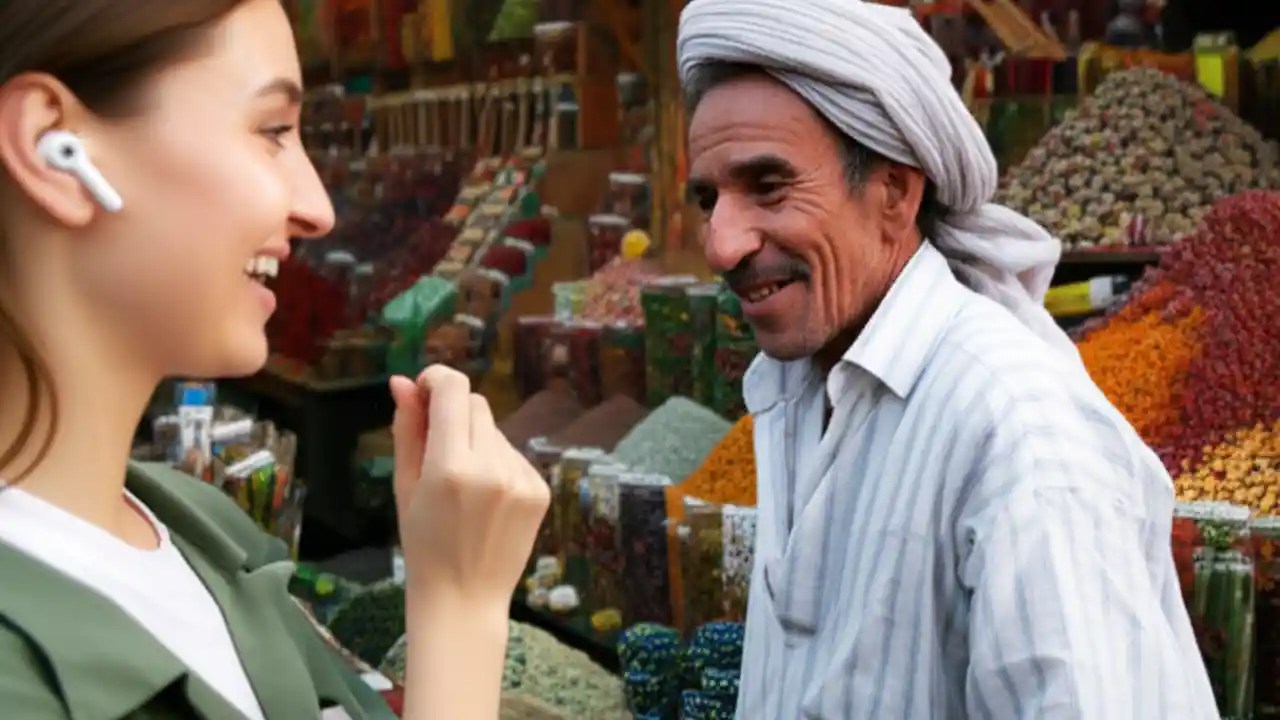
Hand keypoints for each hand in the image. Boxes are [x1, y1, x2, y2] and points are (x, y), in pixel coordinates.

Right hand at [389, 365, 549, 610]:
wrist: (464, 598)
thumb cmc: (423, 544)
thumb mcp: (405, 486)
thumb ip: (406, 429)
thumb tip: (402, 382)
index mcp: (450, 467)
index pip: (453, 390)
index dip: (435, 379)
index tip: (423, 389)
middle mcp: (491, 468)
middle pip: (476, 405)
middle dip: (454, 415)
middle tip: (437, 450)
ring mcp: (521, 479)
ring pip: (495, 431)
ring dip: (476, 443)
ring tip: (463, 488)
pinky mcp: (540, 490)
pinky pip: (514, 455)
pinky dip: (497, 465)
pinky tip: (486, 500)